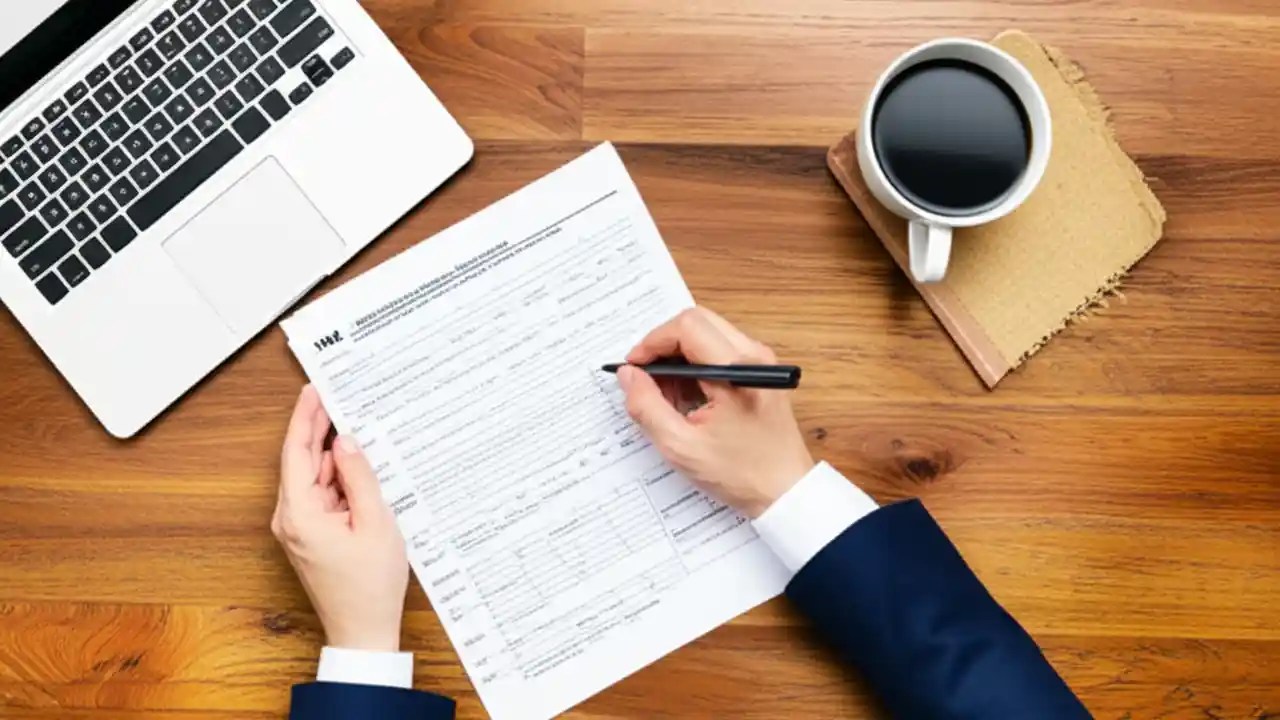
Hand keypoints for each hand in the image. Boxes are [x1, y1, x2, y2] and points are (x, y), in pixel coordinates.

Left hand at [272, 386, 409, 651]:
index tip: (314, 390)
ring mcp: (300, 528)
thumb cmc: (370, 585)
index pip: (296, 451)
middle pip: (302, 461)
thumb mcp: (375, 522)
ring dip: (334, 455)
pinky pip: (323, 496)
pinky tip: (359, 465)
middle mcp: (292, 518)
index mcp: (300, 513)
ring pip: (315, 478)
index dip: (305, 417)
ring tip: (357, 426)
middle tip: (338, 397)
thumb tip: (345, 441)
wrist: (363, 631)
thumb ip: (359, 476)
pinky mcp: (312, 535)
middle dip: (320, 429)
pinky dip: (339, 478)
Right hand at [617, 307, 814, 517]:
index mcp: (737, 371)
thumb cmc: (742, 474)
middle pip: (697, 322)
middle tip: (648, 379)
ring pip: (707, 333)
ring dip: (680, 357)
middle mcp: (754, 356)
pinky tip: (689, 399)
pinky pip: (720, 350)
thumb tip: (628, 375)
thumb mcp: (681, 446)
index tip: (635, 367)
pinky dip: (696, 366)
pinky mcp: (760, 371)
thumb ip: (647, 406)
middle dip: (664, 346)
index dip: (652, 342)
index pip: (686, 327)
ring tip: (669, 397)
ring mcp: (761, 361)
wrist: (786, 490)